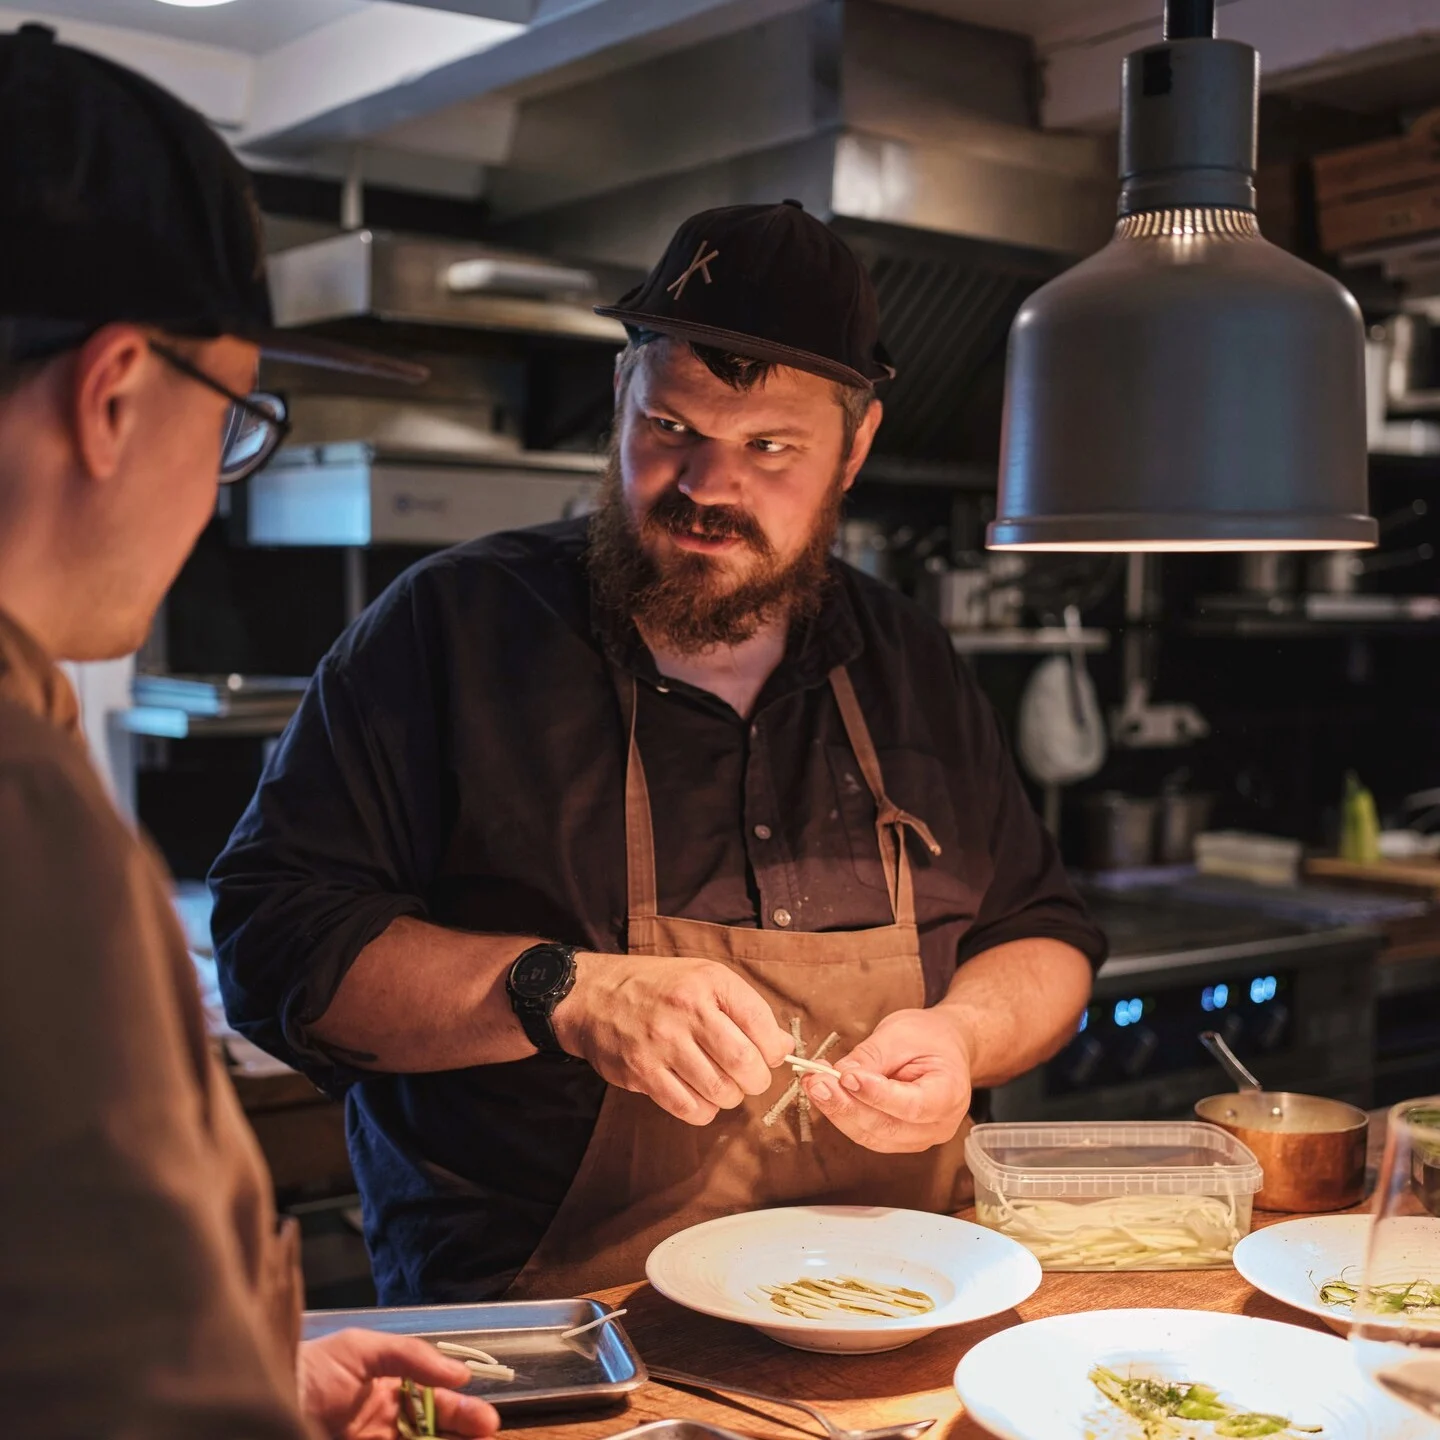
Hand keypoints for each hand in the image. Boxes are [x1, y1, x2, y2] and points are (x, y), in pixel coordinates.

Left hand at [298, 1330, 500, 1439]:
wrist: (264, 1400)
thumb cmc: (310, 1370)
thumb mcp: (360, 1349)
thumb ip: (411, 1356)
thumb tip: (461, 1374)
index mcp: (388, 1390)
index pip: (435, 1402)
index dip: (461, 1411)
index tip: (486, 1421)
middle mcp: (385, 1423)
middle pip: (433, 1431)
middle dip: (463, 1432)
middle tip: (487, 1434)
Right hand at [553, 953, 791, 1125]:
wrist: (594, 996)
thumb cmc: (659, 989)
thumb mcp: (704, 979)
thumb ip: (745, 1009)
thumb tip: (783, 1047)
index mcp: (708, 982)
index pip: (761, 1024)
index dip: (773, 1049)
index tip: (768, 1055)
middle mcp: (686, 1010)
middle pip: (744, 1063)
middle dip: (756, 1080)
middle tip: (748, 1078)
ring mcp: (661, 1043)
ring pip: (720, 1091)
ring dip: (730, 1096)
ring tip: (721, 1084)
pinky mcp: (642, 1072)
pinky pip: (689, 1109)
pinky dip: (704, 1110)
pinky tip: (699, 1095)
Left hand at [803, 1006, 972, 1152]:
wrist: (945, 1047)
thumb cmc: (928, 1037)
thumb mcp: (901, 1034)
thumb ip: (872, 1056)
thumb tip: (840, 1074)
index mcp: (949, 1094)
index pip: (912, 1105)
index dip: (877, 1095)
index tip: (847, 1077)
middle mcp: (938, 1126)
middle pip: (887, 1127)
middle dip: (847, 1106)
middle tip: (817, 1082)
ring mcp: (919, 1138)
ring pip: (872, 1136)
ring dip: (838, 1112)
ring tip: (814, 1085)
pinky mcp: (899, 1139)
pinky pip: (868, 1134)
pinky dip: (843, 1115)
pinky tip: (825, 1094)